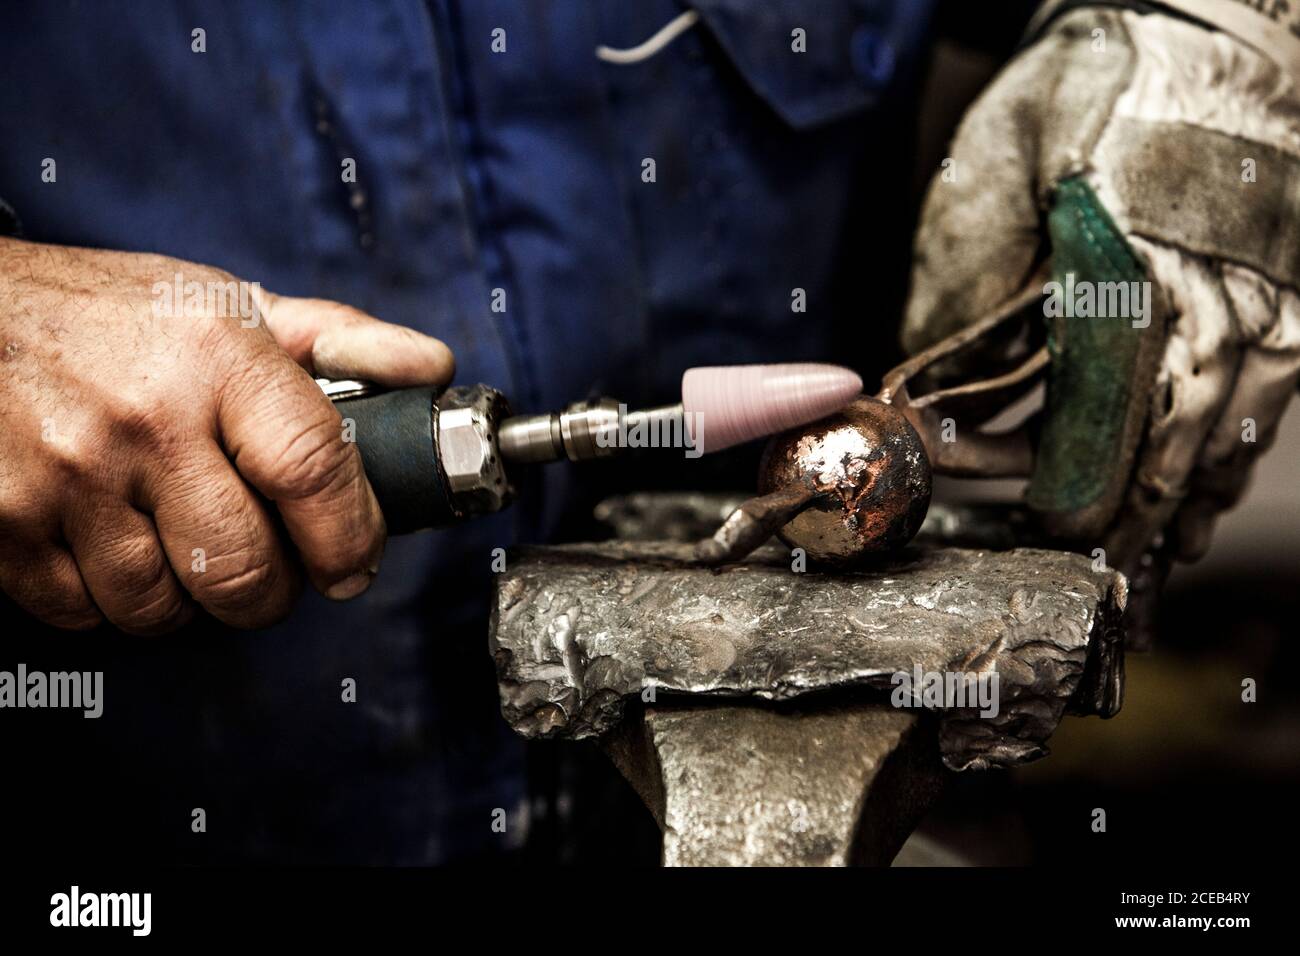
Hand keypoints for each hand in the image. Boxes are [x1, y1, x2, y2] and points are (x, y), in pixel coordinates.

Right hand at [0, 237, 453, 633]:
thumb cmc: (106, 311)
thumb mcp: (229, 302)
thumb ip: (339, 340)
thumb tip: (428, 369)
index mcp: (218, 358)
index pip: (314, 472)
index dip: (351, 536)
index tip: (356, 560)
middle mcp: (146, 420)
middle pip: (247, 569)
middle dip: (274, 589)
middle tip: (271, 567)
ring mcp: (69, 479)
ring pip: (167, 608)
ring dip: (190, 598)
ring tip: (182, 542)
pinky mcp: (6, 527)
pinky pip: (88, 614)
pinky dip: (113, 599)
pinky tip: (116, 544)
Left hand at [902, 7, 1299, 575]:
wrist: (1219, 17)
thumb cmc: (1097, 80)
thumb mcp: (996, 166)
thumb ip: (961, 280)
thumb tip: (918, 373)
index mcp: (1128, 281)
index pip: (1086, 431)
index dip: (1039, 483)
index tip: (1005, 510)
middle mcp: (1213, 309)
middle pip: (1160, 460)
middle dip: (1111, 520)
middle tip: (1074, 566)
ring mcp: (1269, 309)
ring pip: (1219, 449)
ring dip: (1175, 512)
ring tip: (1143, 567)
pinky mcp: (1294, 302)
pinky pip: (1261, 411)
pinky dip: (1224, 464)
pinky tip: (1200, 503)